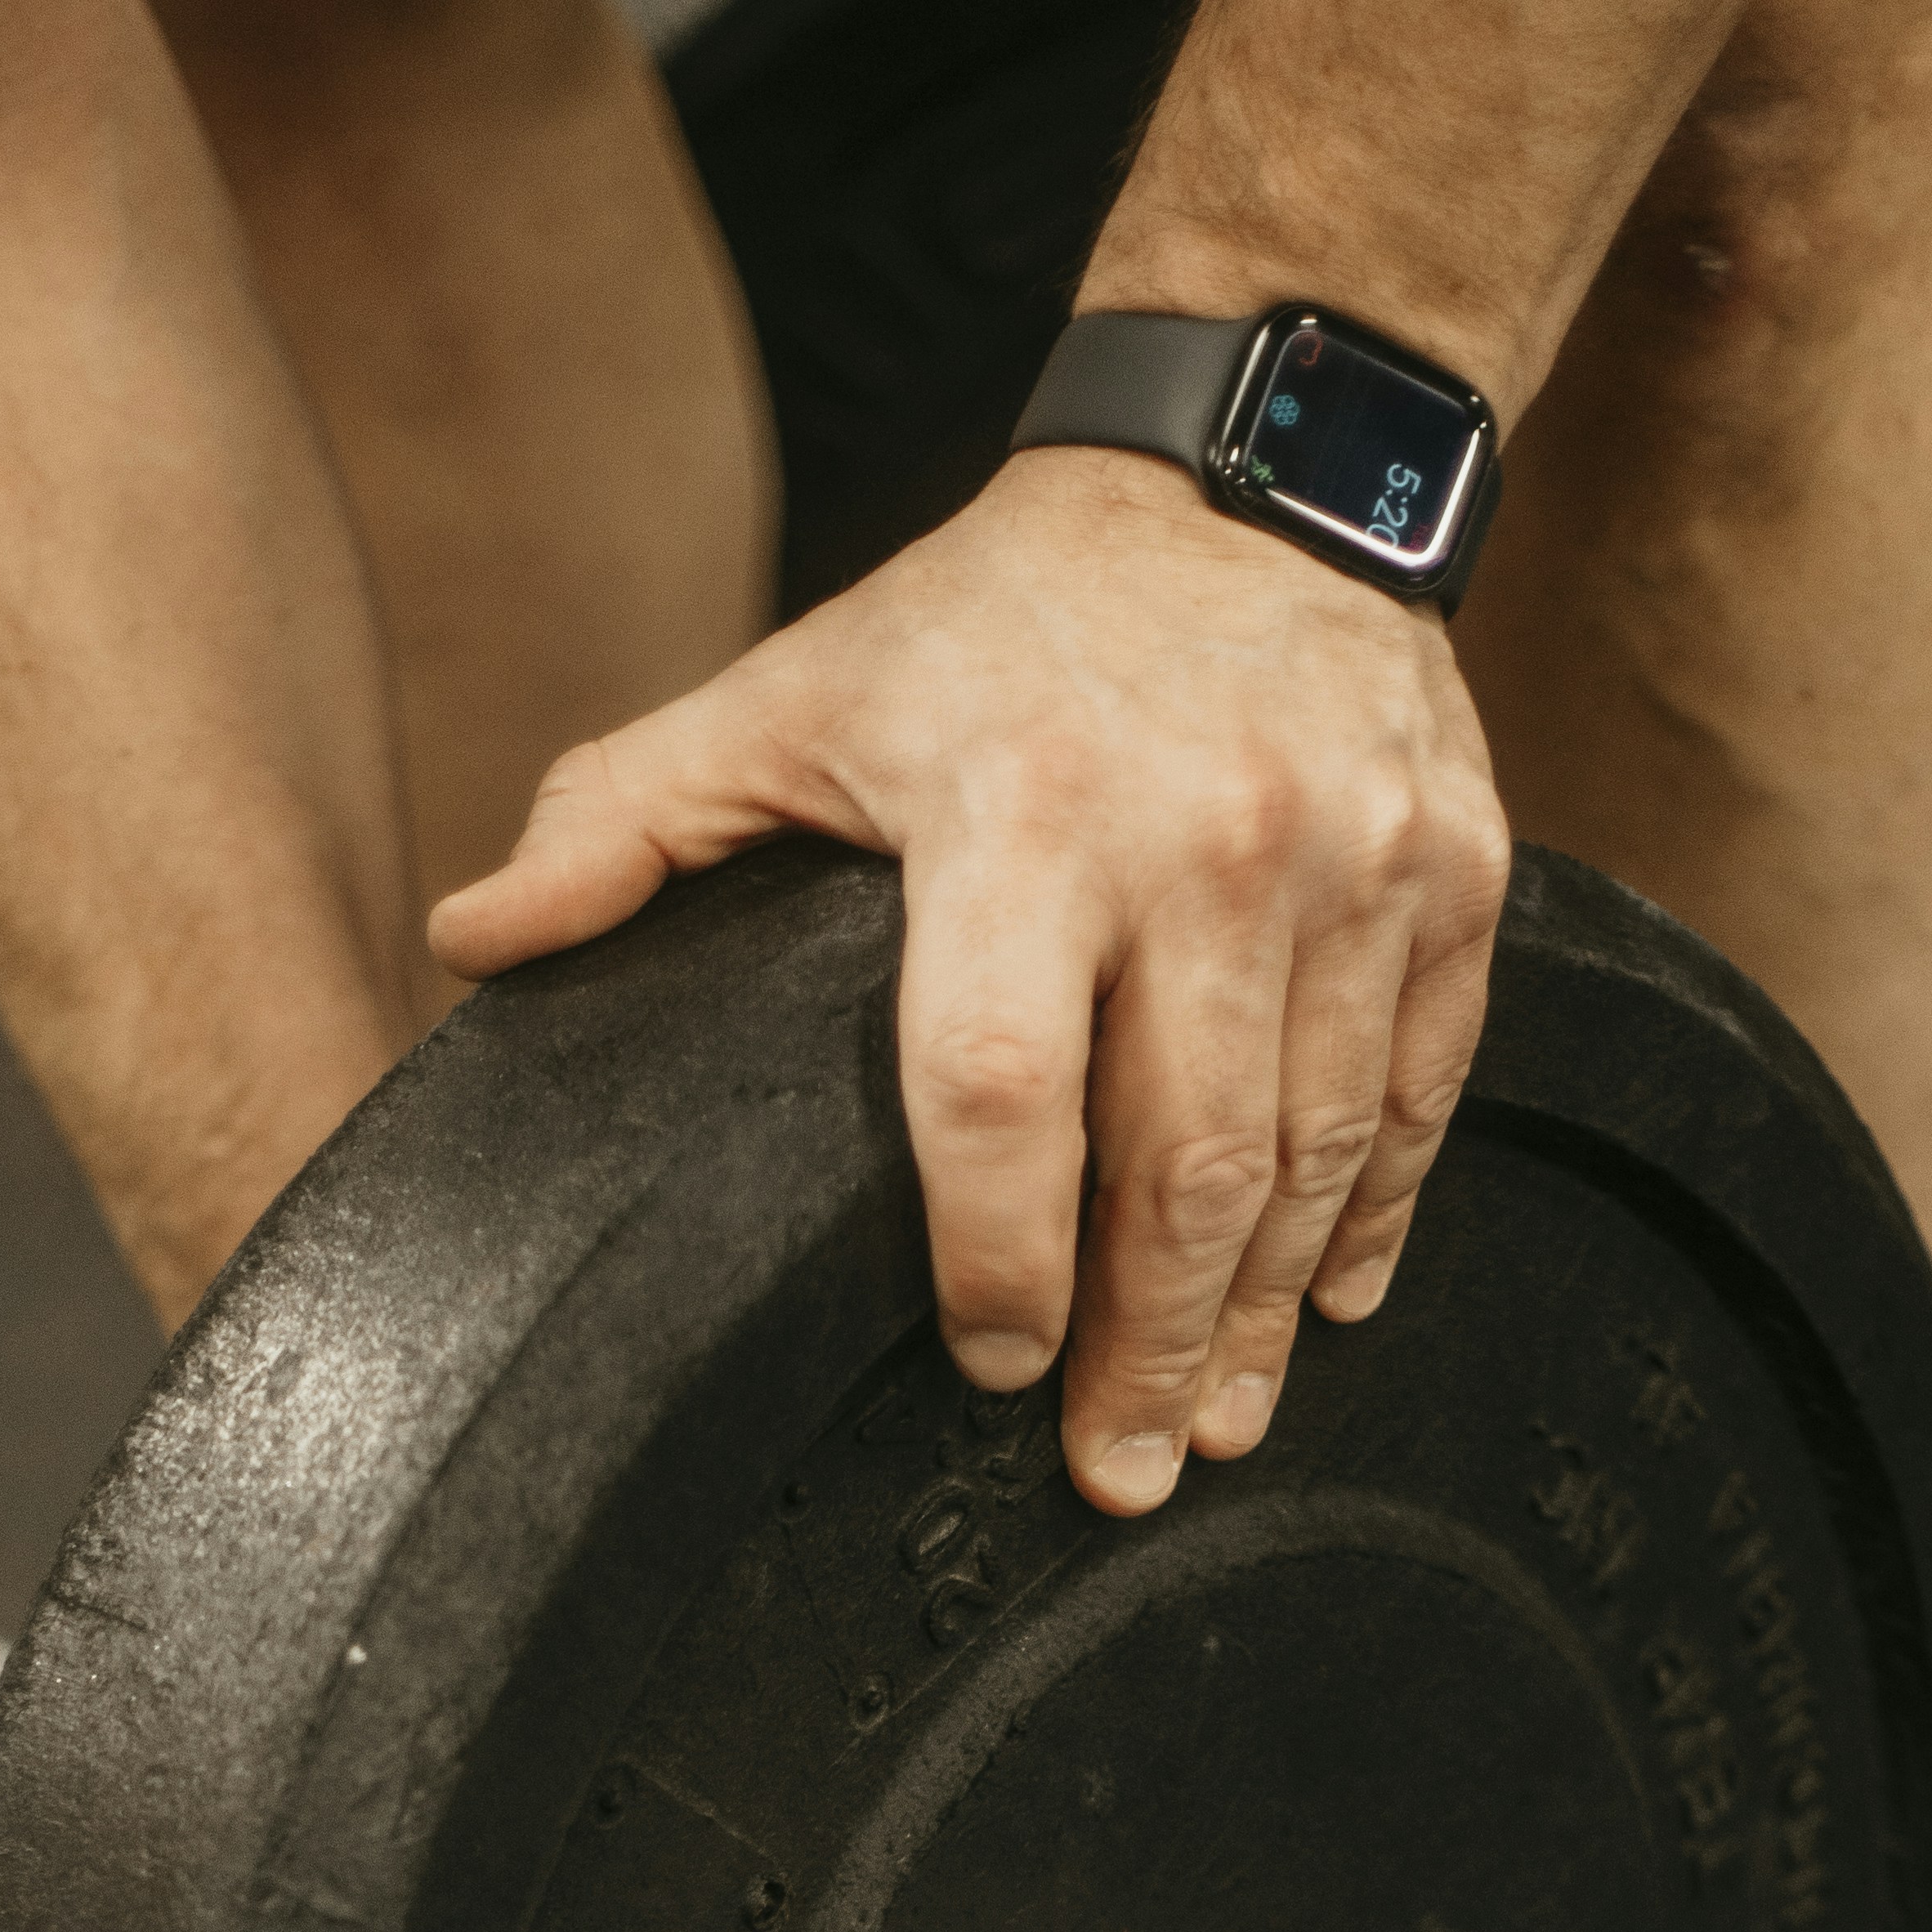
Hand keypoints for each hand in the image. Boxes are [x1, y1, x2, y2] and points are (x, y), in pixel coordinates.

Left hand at [426, 450, 1512, 1512]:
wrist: (1253, 457)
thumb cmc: (995, 616)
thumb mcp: (794, 691)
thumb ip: (624, 821)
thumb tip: (472, 945)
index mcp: (1022, 814)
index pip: (999, 1090)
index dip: (996, 1255)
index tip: (987, 1359)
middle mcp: (1208, 841)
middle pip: (1183, 1163)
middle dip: (1149, 1350)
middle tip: (1121, 1474)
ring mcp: (1355, 859)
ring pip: (1317, 1149)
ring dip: (1260, 1314)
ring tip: (1217, 1421)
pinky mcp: (1459, 869)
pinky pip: (1429, 1080)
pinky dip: (1380, 1207)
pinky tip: (1324, 1296)